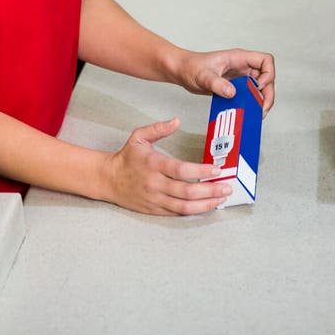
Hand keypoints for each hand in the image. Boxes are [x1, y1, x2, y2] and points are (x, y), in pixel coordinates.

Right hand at [100, 117, 231, 215]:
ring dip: (205, 204)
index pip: (181, 170)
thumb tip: (176, 121)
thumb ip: (158, 129)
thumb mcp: (139, 136)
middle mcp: (155, 183)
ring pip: (184, 206)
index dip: (201, 171)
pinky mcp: (154, 210)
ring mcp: (155, 199)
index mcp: (153, 164)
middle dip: (210, 190)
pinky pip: (177, 213)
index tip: (216, 169)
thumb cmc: (127, 157)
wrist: (109, 179)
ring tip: (221, 199)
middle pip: (186, 191)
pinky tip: (206, 206)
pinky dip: (194, 211)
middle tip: (226, 187)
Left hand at [177, 48, 275, 116]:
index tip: (258, 87)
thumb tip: (232, 92)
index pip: (265, 60)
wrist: (182, 71)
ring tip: (257, 114)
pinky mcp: (235, 87)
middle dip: (268, 93)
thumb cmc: (191, 67)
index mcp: (239, 58)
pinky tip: (248, 113)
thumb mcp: (203, 76)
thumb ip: (216, 83)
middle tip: (261, 109)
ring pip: (261, 87)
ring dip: (262, 100)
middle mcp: (243, 66)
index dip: (268, 74)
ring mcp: (240, 77)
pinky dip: (252, 104)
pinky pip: (250, 94)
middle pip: (267, 77)